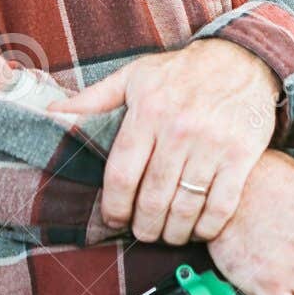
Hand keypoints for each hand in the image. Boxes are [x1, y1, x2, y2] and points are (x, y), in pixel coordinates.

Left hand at [48, 40, 280, 243]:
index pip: (122, 175)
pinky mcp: (242, 155)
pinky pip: (221, 206)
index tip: (115, 219)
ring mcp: (212, 144)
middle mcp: (179, 129)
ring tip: (167, 235)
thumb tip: (50, 114)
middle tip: (143, 232)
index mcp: (148, 111)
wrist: (242, 58)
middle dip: (144, 226)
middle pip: (153, 198)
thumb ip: (93, 99)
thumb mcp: (134, 76)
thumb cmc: (181, 72)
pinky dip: (207, 227)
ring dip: (173, 233)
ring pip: (185, 208)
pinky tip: (198, 229)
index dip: (115, 207)